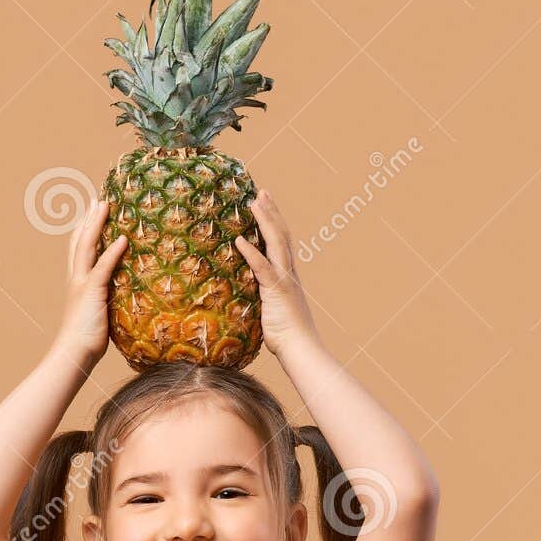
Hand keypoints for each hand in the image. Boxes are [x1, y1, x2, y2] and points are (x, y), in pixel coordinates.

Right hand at [55, 199, 126, 363]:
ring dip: (96, 224)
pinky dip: (112, 251)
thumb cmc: (86, 342)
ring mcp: (82, 284)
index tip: (92, 215)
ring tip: (105, 205)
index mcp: (77, 284)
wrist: (73, 354)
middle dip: (88, 219)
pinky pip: (103, 267)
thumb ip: (106, 304)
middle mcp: (76, 279)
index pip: (79, 251)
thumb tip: (121, 303)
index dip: (85, 231)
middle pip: (80, 241)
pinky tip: (122, 238)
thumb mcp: (99, 316)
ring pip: (87, 247)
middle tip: (97, 200)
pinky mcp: (91, 292)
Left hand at [235, 191, 318, 359]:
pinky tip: (240, 241)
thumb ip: (265, 300)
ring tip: (254, 202)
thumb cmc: (287, 337)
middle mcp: (289, 273)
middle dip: (271, 212)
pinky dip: (252, 253)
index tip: (265, 204)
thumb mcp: (273, 312)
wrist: (300, 349)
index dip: (274, 223)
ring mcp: (284, 280)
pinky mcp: (277, 291)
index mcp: (288, 276)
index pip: (282, 243)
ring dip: (265, 221)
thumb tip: (252, 298)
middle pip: (281, 235)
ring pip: (276, 243)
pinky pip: (263, 268)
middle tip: (261, 192)